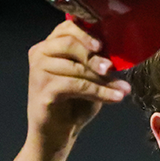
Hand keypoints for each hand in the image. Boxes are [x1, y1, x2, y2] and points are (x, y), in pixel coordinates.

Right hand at [26, 19, 130, 152]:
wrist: (57, 133)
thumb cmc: (73, 102)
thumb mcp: (90, 77)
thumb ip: (97, 61)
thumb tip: (119, 53)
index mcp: (50, 45)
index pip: (68, 27)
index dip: (87, 33)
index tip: (104, 45)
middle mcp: (40, 53)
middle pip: (69, 43)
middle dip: (94, 57)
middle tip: (111, 68)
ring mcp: (38, 71)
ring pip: (75, 67)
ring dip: (102, 80)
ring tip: (121, 89)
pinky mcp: (42, 90)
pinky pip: (75, 85)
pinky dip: (98, 92)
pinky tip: (115, 98)